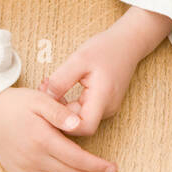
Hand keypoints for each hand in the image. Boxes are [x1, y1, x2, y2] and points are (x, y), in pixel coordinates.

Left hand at [37, 7, 171, 134]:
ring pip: (80, 118)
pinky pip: (84, 110)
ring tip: (50, 87)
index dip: (64, 123)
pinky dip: (70, 103)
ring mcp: (108, 108)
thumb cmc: (105, 49)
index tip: (49, 106)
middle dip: (58, 112)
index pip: (84, 127)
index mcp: (104, 97)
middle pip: (79, 125)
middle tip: (43, 91)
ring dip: (63, 107)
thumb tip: (45, 98)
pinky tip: (61, 88)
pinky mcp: (105, 105)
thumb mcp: (78, 59)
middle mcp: (108, 108)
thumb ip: (61, 81)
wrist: (128, 43)